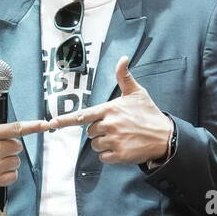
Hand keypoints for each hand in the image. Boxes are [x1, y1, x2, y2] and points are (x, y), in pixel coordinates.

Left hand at [44, 57, 171, 164]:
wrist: (165, 136)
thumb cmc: (149, 113)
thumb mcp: (137, 93)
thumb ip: (124, 77)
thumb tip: (122, 58)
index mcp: (110, 109)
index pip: (82, 115)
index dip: (65, 120)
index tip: (51, 123)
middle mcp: (110, 125)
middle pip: (90, 132)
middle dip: (99, 131)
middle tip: (116, 128)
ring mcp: (114, 141)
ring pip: (95, 145)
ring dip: (104, 144)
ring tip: (121, 138)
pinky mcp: (119, 155)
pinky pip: (103, 157)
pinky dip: (110, 155)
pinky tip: (122, 148)